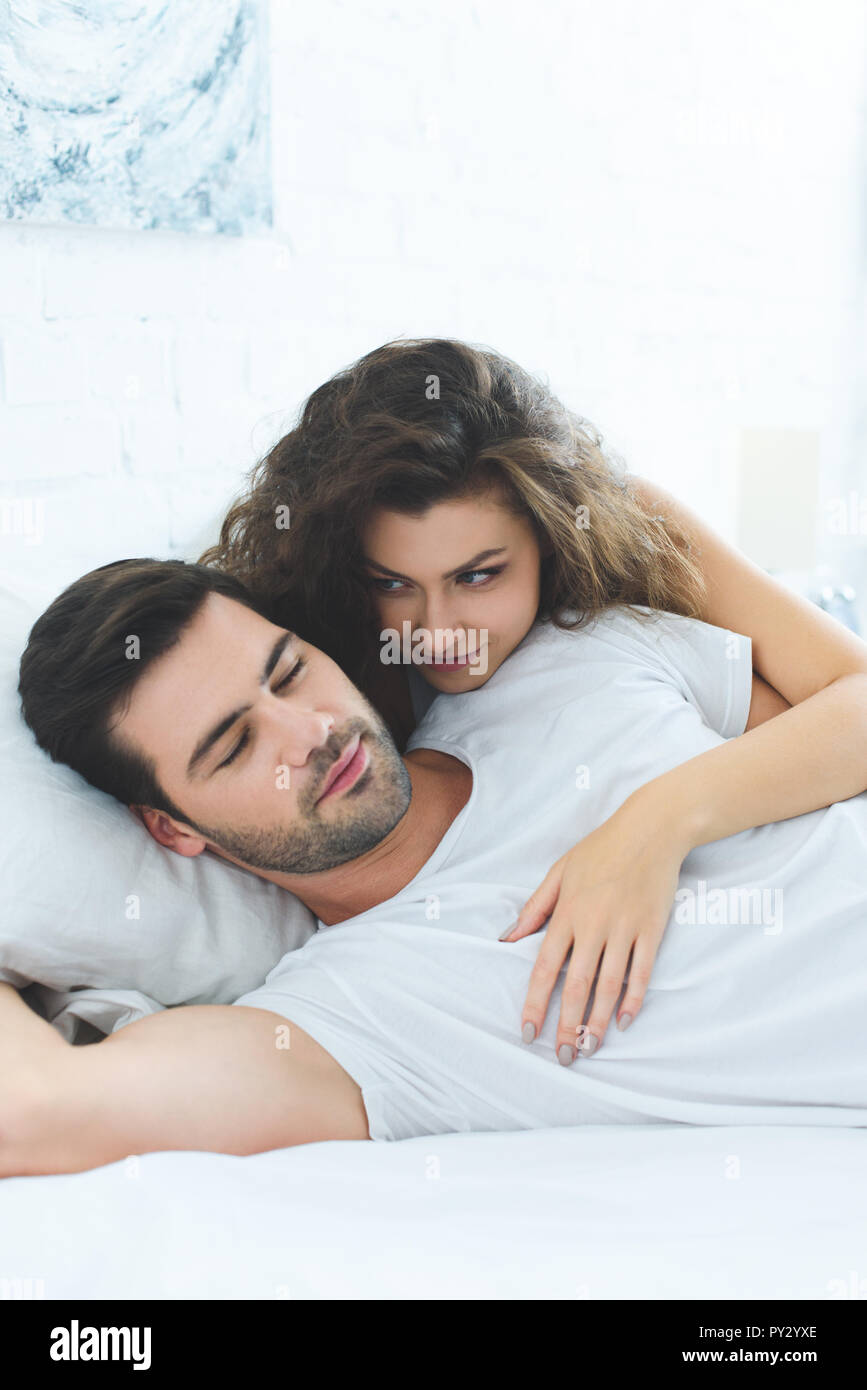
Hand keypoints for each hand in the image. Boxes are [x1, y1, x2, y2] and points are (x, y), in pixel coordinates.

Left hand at [499, 798, 687, 1063]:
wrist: (651, 829)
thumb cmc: (600, 849)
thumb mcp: (559, 871)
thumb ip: (535, 907)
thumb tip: (508, 939)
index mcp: (567, 912)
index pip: (545, 967)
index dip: (534, 1003)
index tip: (528, 1033)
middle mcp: (594, 924)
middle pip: (576, 984)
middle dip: (566, 1025)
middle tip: (562, 1056)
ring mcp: (625, 928)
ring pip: (609, 984)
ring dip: (597, 1020)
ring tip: (588, 1048)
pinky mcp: (652, 929)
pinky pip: (642, 971)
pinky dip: (633, 998)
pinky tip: (624, 1021)